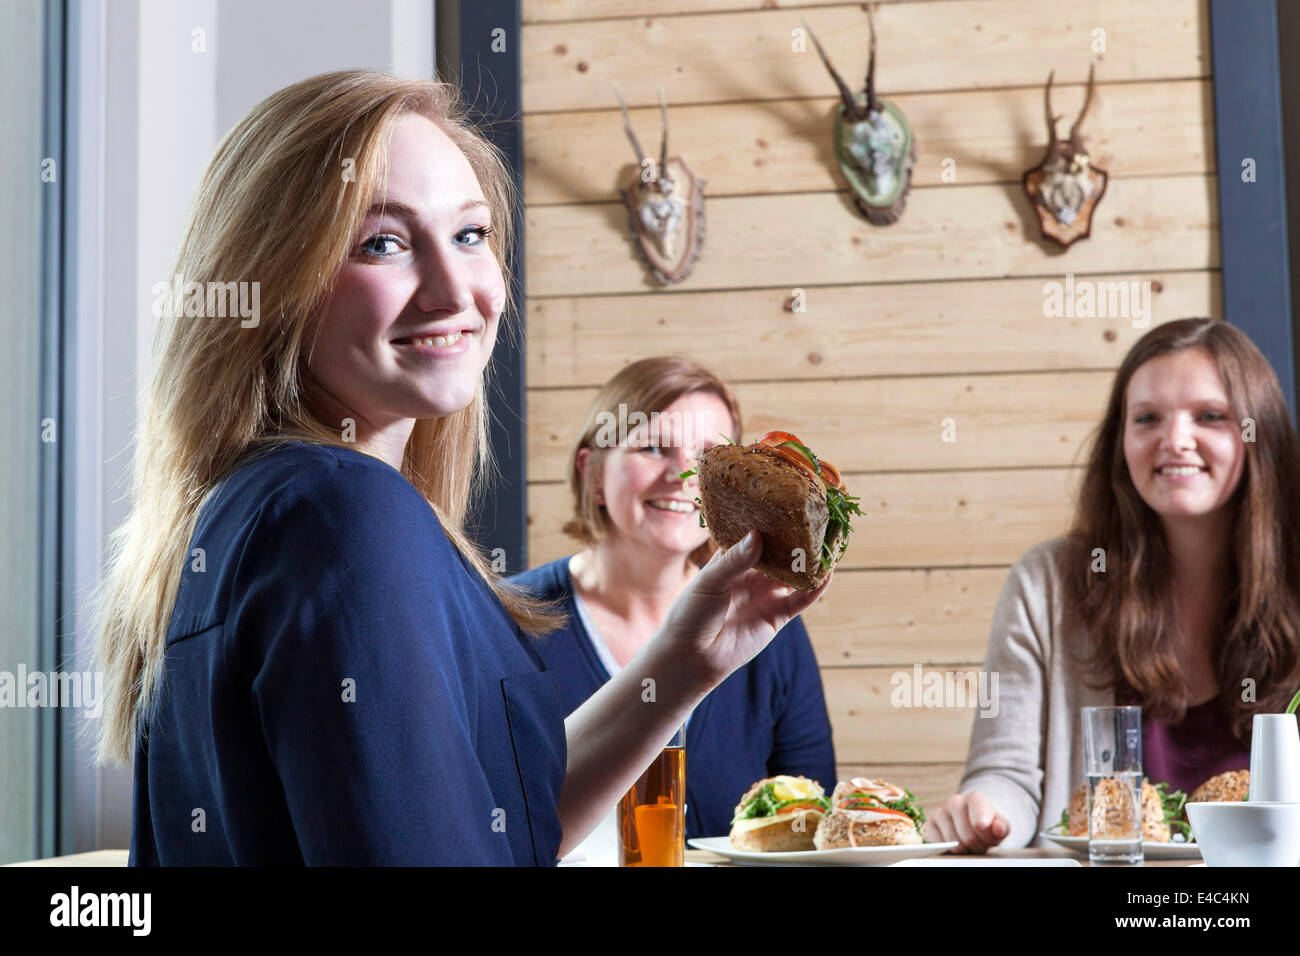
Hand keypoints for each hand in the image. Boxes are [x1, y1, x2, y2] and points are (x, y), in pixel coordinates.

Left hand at [658, 530, 831, 688]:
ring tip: (828, 543)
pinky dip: (814, 588)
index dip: (771, 523)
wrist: (690, 657)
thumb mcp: (710, 581)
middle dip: (796, 540)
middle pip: (779, 554)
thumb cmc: (690, 614)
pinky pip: (800, 600)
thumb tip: (758, 535)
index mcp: (731, 561)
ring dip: (810, 562)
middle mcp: (751, 576)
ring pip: (794, 575)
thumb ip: (735, 560)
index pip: (756, 536)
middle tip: (815, 521)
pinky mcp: (776, 617)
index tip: (787, 505)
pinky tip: (827, 573)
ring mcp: (765, 596)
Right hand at [924, 791, 1009, 853]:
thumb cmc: (989, 822)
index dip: (985, 837)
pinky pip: (938, 843)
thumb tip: (997, 828)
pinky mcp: (930, 823)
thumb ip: (1002, 827)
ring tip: (970, 844)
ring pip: (952, 842)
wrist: (974, 817)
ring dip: (963, 849)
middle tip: (981, 844)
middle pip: (967, 836)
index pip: (979, 823)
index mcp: (975, 798)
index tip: (990, 838)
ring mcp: (940, 811)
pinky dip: (948, 848)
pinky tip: (956, 842)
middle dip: (976, 846)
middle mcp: (955, 801)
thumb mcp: (1001, 825)